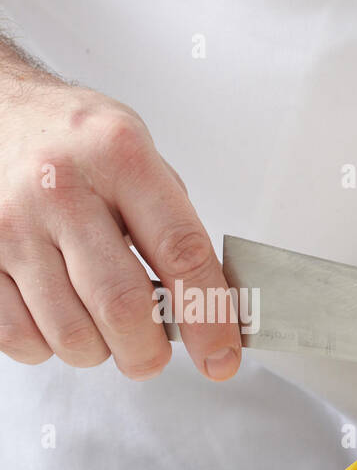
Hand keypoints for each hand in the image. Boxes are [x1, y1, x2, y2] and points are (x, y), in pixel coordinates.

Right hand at [0, 58, 238, 379]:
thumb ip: (177, 229)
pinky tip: (60, 319)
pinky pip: (19, 336)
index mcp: (121, 159)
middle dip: (149, 352)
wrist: (1, 113)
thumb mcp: (143, 161)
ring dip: (99, 352)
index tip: (221, 356)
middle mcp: (61, 189)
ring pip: (69, 334)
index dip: (209, 318)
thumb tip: (212, 310)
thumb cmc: (79, 145)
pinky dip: (49, 347)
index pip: (181, 253)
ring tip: (104, 329)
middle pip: (121, 306)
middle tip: (155, 355)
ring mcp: (12, 223)